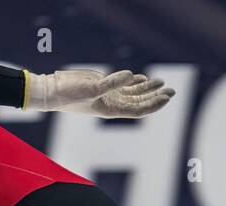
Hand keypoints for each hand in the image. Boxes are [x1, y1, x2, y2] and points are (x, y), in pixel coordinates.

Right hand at [26, 69, 174, 116]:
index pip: (139, 110)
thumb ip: (113, 82)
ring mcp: (109, 95)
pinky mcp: (103, 86)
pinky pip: (123, 86)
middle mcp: (113, 104)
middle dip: (156, 96)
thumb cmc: (70, 94)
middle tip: (172, 90)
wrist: (53, 90)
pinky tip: (142, 78)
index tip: (166, 97)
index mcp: (112, 109)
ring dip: (148, 88)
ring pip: (133, 93)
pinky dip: (134, 82)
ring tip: (162, 82)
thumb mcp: (92, 87)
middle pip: (140, 102)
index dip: (154, 105)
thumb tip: (132, 75)